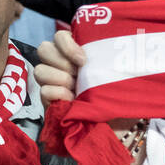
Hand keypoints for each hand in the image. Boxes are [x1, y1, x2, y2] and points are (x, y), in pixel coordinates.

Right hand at [38, 31, 145, 164]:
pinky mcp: (50, 104)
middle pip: (44, 49)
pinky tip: (72, 101)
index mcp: (77, 56)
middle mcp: (63, 67)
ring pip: (40, 70)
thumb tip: (95, 46)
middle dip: (62, 61)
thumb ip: (101, 57)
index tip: (84, 60)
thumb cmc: (122, 98)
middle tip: (79, 75)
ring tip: (76, 90)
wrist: (124, 127)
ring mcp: (54, 85)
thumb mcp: (116, 74)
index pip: (59, 37)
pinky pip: (44, 92)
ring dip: (60, 79)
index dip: (67, 44)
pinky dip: (58, 95)